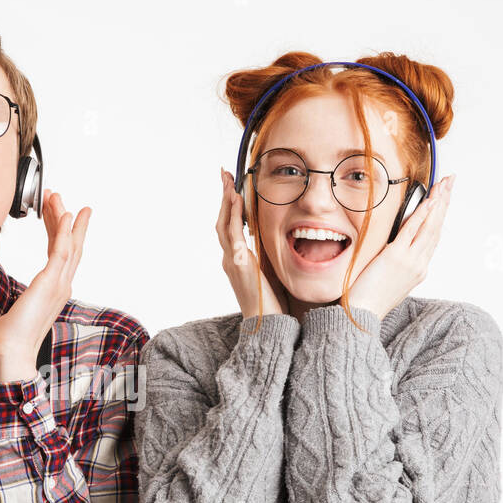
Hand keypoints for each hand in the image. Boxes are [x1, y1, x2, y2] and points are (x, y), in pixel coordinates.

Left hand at [0, 189, 89, 383]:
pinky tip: (66, 216)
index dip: (60, 232)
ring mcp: (58, 284)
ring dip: (65, 218)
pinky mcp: (50, 283)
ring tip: (59, 198)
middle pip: (69, 245)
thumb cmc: (10, 337)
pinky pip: (62, 251)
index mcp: (54, 290)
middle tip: (62, 199)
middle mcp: (60, 285)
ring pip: (68, 243)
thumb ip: (22, 297)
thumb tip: (17, 295)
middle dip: (66, 220)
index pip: (60, 254)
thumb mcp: (17, 308)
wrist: (11, 352)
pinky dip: (65, 232)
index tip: (60, 213)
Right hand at [218, 168, 288, 318]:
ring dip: (225, 201)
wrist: (266, 327)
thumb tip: (281, 244)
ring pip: (223, 225)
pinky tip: (236, 200)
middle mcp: (230, 259)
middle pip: (221, 221)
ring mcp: (232, 262)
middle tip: (224, 175)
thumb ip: (268, 259)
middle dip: (223, 197)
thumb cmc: (271, 305)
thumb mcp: (270, 275)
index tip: (232, 187)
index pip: (229, 228)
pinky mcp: (239, 264)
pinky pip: (233, 234)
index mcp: (237, 261)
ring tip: (228, 181)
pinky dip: (232, 215)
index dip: (229, 207)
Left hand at [347, 174, 454, 320]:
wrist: (362, 316)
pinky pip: (413, 231)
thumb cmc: (368, 302)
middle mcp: (419, 264)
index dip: (439, 217)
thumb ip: (394, 265)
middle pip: (436, 228)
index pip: (432, 237)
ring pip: (429, 227)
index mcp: (417, 269)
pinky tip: (430, 200)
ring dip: (439, 202)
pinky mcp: (397, 258)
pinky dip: (423, 214)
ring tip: (446, 184)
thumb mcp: (388, 280)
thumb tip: (391, 249)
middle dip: (445, 203)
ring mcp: (410, 261)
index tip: (443, 200)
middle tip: (451, 182)